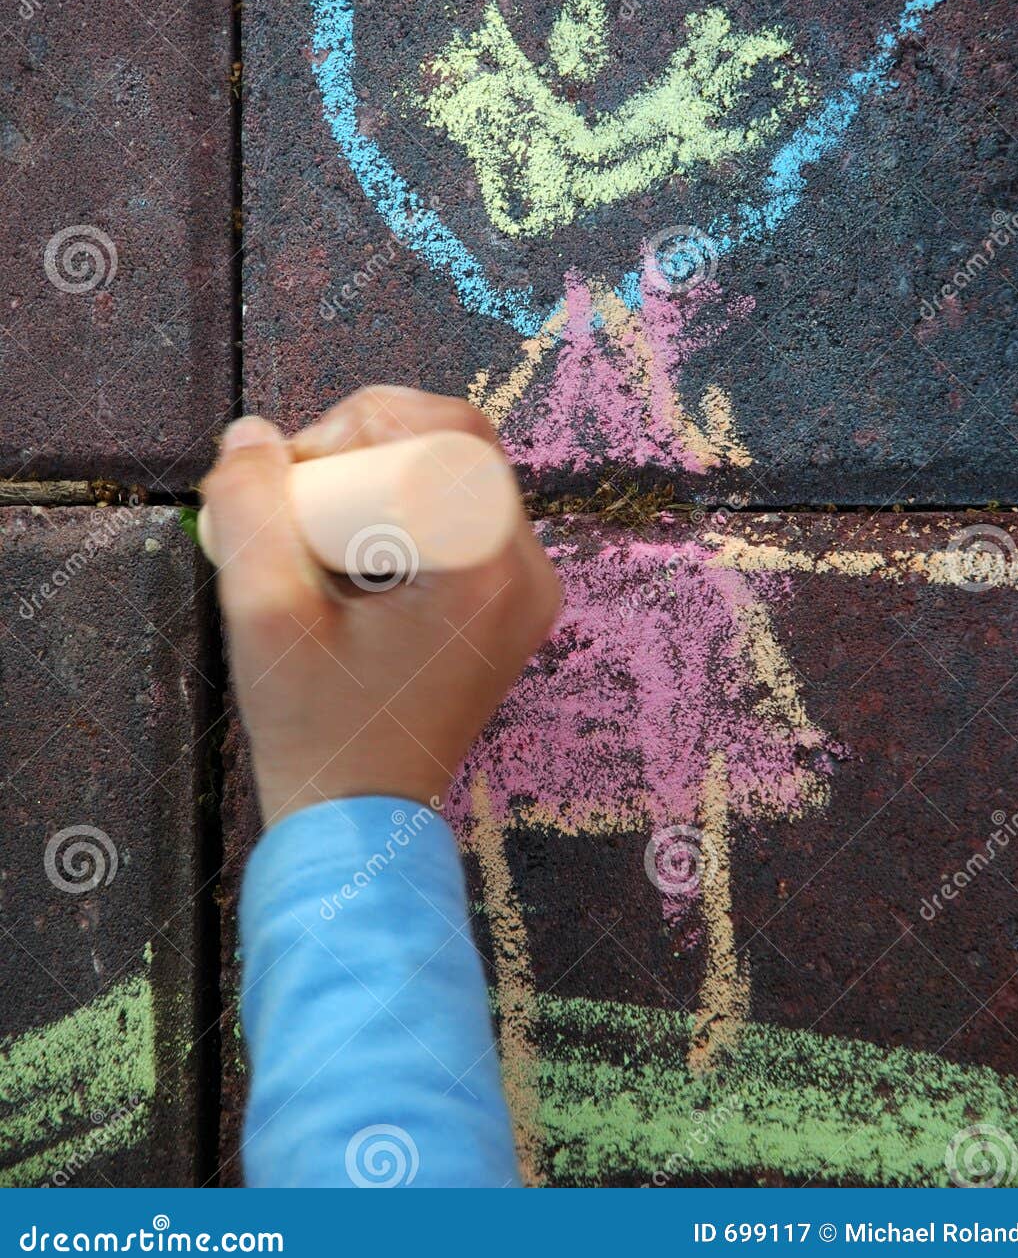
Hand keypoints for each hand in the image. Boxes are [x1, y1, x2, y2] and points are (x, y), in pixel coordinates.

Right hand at [201, 386, 560, 825]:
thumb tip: (251, 435)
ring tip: (317, 541)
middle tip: (298, 506)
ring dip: (376, 482)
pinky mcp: (507, 602)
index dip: (354, 434)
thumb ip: (250, 510)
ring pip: (453, 473)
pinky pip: (457, 515)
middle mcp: (527, 571)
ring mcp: (526, 588)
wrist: (361, 825)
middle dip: (363, 452)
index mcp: (487, 569)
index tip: (292, 486)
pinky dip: (397, 515)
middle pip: (454, 443)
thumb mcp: (265, 616)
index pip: (440, 432)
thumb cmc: (320, 733)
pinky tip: (347, 564)